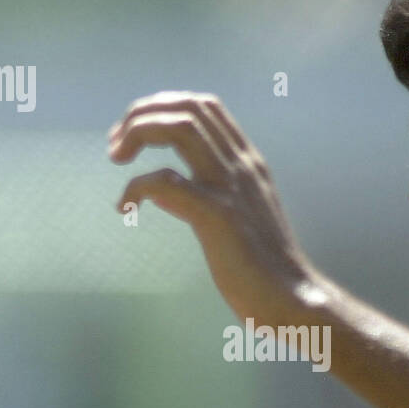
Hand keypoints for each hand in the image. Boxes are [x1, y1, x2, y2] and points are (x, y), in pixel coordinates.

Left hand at [108, 91, 321, 322]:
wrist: (293, 301)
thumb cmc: (260, 266)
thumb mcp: (235, 216)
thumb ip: (206, 193)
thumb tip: (162, 186)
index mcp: (246, 162)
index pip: (203, 106)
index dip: (161, 107)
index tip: (132, 134)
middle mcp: (240, 165)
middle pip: (188, 107)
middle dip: (142, 113)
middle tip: (115, 145)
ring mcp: (230, 187)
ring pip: (180, 128)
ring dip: (138, 133)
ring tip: (116, 158)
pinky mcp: (217, 216)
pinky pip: (165, 181)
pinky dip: (135, 187)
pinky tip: (125, 207)